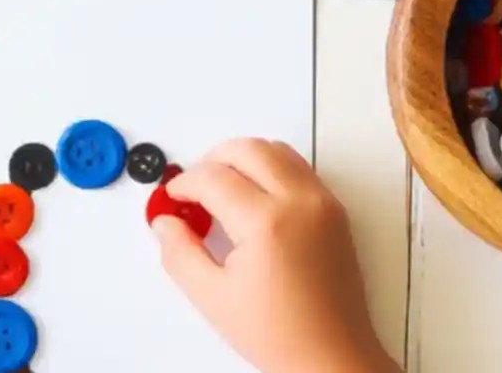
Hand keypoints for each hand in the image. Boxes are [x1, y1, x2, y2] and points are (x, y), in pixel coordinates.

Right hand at [153, 138, 400, 372]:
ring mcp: (323, 203)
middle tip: (195, 186)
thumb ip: (180, 253)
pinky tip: (254, 199)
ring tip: (223, 189)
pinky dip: (271, 169)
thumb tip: (166, 222)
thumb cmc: (282, 336)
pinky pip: (299, 168)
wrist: (332, 357)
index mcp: (268, 223)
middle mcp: (301, 203)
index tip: (174, 197)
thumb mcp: (213, 298)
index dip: (185, 184)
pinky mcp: (335, 210)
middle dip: (213, 159)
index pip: (214, 177)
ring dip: (244, 158)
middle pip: (247, 149)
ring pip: (276, 150)